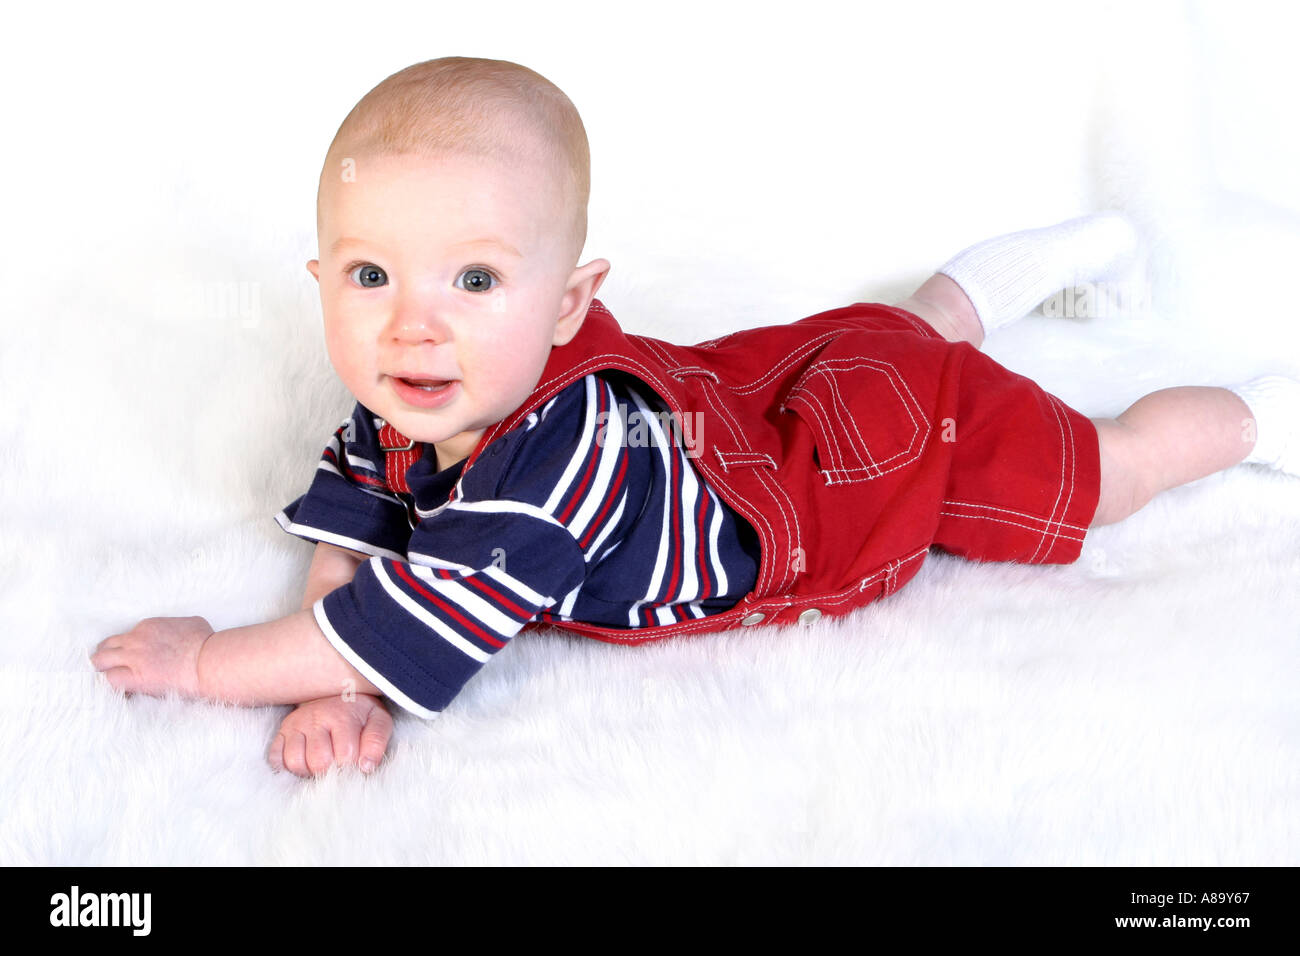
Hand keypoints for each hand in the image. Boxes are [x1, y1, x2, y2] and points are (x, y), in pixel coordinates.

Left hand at [91, 615, 213, 698]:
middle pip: (106, 645)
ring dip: (103, 670)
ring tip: (110, 681)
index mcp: (149, 626)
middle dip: (106, 657)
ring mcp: (133, 657)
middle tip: (113, 668)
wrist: (209, 661)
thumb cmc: (207, 643)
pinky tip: (118, 691)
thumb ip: (180, 625)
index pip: (126, 636)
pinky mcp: (134, 677)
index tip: (133, 659)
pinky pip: (108, 680)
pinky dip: (109, 686)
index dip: (127, 649)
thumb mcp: (193, 623)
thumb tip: (183, 629)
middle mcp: (136, 638)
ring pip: (99, 660)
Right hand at [268, 692, 392, 777]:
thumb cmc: (360, 712)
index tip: (355, 762)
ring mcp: (295, 724)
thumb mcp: (378, 720)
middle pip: (318, 762)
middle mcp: (314, 718)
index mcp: (341, 716)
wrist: (337, 691)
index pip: (345, 756)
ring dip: (308, 771)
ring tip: (321, 764)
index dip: (352, 766)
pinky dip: (286, 767)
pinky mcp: (282, 731)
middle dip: (330, 771)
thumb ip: (376, 742)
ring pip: (294, 762)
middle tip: (337, 765)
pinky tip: (303, 762)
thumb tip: (366, 767)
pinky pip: (275, 758)